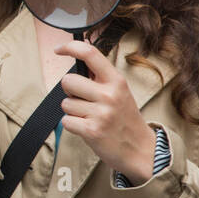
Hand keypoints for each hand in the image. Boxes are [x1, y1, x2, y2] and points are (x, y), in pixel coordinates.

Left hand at [55, 40, 156, 183]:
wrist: (140, 149)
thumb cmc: (124, 119)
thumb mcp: (120, 92)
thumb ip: (101, 79)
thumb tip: (76, 60)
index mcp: (116, 81)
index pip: (90, 54)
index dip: (70, 48)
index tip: (58, 50)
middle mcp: (109, 94)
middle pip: (67, 81)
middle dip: (70, 92)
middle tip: (85, 102)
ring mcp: (101, 113)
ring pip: (65, 103)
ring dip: (73, 112)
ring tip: (90, 118)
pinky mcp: (92, 130)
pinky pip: (66, 121)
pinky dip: (72, 126)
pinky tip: (88, 128)